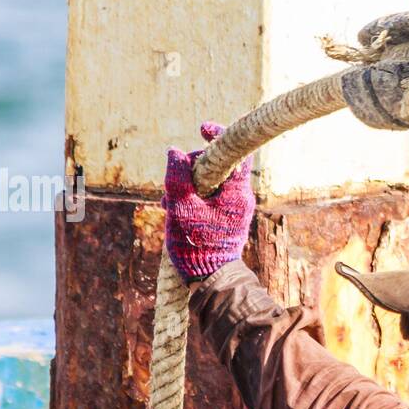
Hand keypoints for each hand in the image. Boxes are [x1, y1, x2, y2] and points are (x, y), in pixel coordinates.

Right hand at [162, 121, 255, 281]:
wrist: (210, 280)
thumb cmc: (197, 246)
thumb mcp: (181, 208)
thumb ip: (177, 178)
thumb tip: (174, 151)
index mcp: (236, 191)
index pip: (236, 150)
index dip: (219, 134)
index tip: (202, 129)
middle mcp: (240, 196)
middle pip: (216, 164)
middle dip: (191, 168)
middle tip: (172, 185)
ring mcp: (234, 207)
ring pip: (209, 181)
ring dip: (187, 185)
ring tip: (168, 202)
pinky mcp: (226, 217)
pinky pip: (209, 196)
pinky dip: (191, 197)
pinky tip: (174, 209)